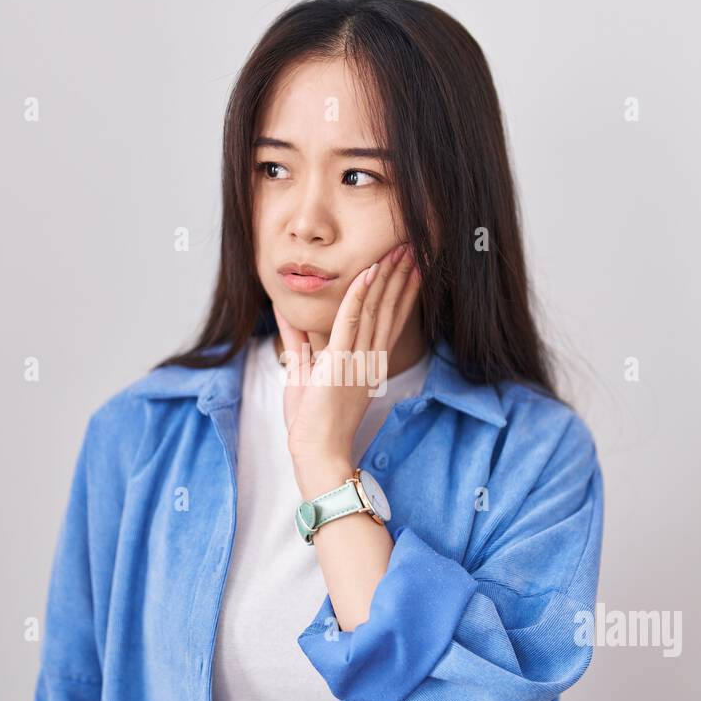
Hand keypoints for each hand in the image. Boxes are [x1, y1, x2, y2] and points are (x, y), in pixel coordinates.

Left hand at [273, 243, 421, 480]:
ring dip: (388, 277)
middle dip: (400, 276)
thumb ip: (298, 344)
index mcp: (365, 364)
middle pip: (389, 310)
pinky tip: (368, 272)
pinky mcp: (340, 363)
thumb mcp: (302, 375)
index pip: (387, 321)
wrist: (317, 453)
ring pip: (376, 310)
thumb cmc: (311, 424)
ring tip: (399, 251)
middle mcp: (368, 360)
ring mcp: (357, 360)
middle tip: (412, 248)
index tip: (409, 268)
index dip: (400, 292)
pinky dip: (359, 295)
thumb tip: (288, 316)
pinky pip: (351, 322)